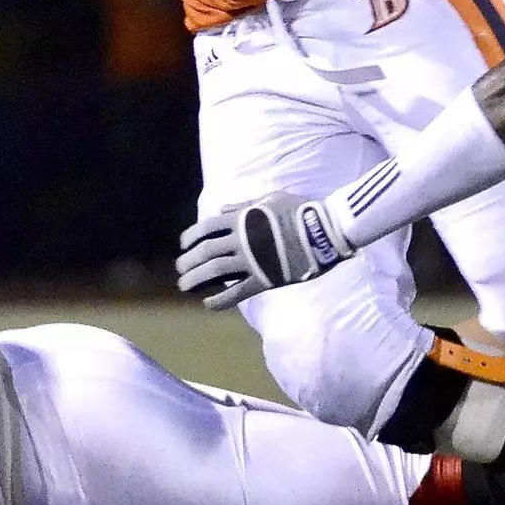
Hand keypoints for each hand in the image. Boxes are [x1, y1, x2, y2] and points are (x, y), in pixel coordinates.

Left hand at [176, 191, 352, 311]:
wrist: (324, 230)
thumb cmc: (300, 210)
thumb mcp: (271, 199)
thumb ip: (245, 206)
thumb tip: (223, 209)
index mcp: (243, 218)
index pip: (207, 227)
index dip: (190, 236)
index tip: (183, 244)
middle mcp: (243, 239)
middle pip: (206, 251)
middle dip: (188, 261)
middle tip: (180, 269)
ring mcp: (253, 260)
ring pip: (214, 272)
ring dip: (195, 279)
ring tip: (185, 286)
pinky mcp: (265, 279)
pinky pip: (236, 293)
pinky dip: (219, 301)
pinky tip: (208, 304)